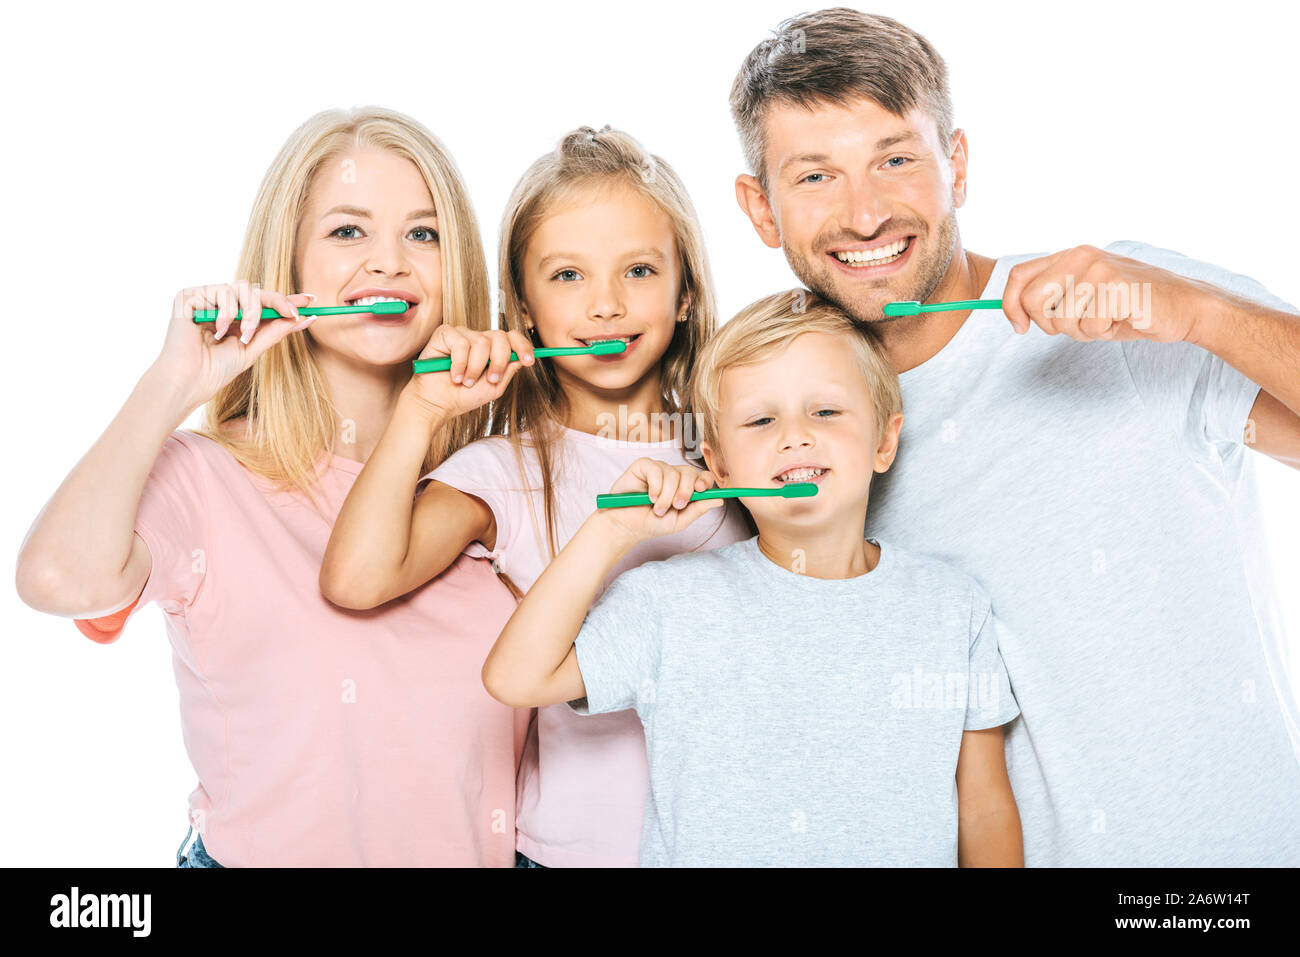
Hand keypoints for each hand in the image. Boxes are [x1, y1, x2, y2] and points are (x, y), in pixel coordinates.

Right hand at [155, 280, 315, 409]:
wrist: (191, 381)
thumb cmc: (216, 369)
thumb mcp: (253, 348)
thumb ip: (274, 331)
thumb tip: (302, 318)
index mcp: (236, 317)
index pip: (263, 302)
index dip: (286, 299)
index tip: (310, 300)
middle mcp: (221, 305)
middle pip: (255, 290)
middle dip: (271, 305)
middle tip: (283, 318)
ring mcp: (205, 299)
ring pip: (240, 287)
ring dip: (248, 312)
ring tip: (240, 335)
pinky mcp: (189, 297)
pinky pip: (219, 291)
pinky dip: (224, 312)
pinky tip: (215, 331)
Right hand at [408, 325, 535, 418]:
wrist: (438, 404)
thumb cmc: (462, 396)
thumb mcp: (493, 387)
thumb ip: (508, 371)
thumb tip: (521, 357)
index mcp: (492, 349)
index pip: (512, 338)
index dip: (523, 346)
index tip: (529, 361)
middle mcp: (478, 339)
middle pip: (500, 337)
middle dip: (499, 361)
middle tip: (490, 379)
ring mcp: (462, 335)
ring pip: (481, 342)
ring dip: (475, 368)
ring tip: (465, 381)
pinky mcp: (445, 334)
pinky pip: (461, 343)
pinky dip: (460, 364)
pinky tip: (454, 375)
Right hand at [599, 458, 723, 543]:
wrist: (625, 525)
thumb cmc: (650, 523)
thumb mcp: (679, 521)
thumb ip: (698, 510)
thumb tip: (720, 500)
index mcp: (684, 487)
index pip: (702, 477)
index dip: (705, 480)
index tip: (702, 490)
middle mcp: (673, 475)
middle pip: (690, 472)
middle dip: (685, 491)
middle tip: (676, 506)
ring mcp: (658, 469)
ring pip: (673, 473)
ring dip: (666, 496)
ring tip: (657, 508)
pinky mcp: (643, 465)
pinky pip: (656, 469)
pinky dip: (655, 486)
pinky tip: (649, 497)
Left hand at [1000, 245, 1210, 343]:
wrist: (1183, 306)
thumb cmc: (1130, 306)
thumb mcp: (1084, 297)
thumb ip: (1054, 297)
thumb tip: (1015, 314)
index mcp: (1070, 255)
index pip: (1019, 276)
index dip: (1010, 305)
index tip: (1020, 327)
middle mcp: (1081, 256)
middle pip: (1033, 301)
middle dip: (1051, 324)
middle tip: (1080, 324)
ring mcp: (1100, 269)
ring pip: (1062, 319)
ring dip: (1084, 331)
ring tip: (1108, 318)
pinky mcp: (1117, 287)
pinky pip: (1090, 326)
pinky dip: (1104, 332)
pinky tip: (1123, 319)